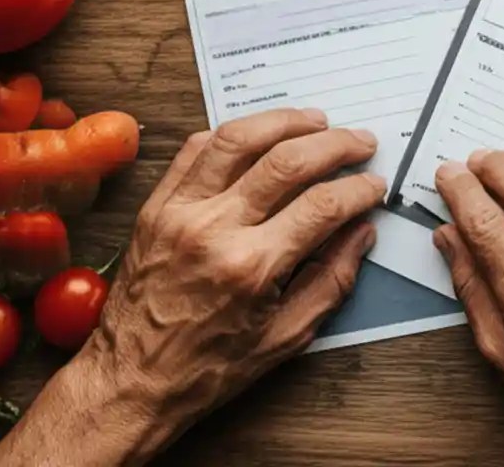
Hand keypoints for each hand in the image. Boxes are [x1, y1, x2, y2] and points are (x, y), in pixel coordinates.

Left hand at [0, 108, 384, 465]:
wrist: (129, 381)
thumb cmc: (208, 368)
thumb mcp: (287, 337)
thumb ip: (331, 280)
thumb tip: (361, 232)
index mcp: (251, 267)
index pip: (322, 206)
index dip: (358, 189)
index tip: (374, 185)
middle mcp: (213, 230)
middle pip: (287, 161)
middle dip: (334, 145)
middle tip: (360, 142)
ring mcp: (179, 213)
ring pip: (238, 140)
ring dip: (284, 121)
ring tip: (316, 121)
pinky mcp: (155, 207)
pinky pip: (195, 151)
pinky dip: (232, 134)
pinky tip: (259, 134)